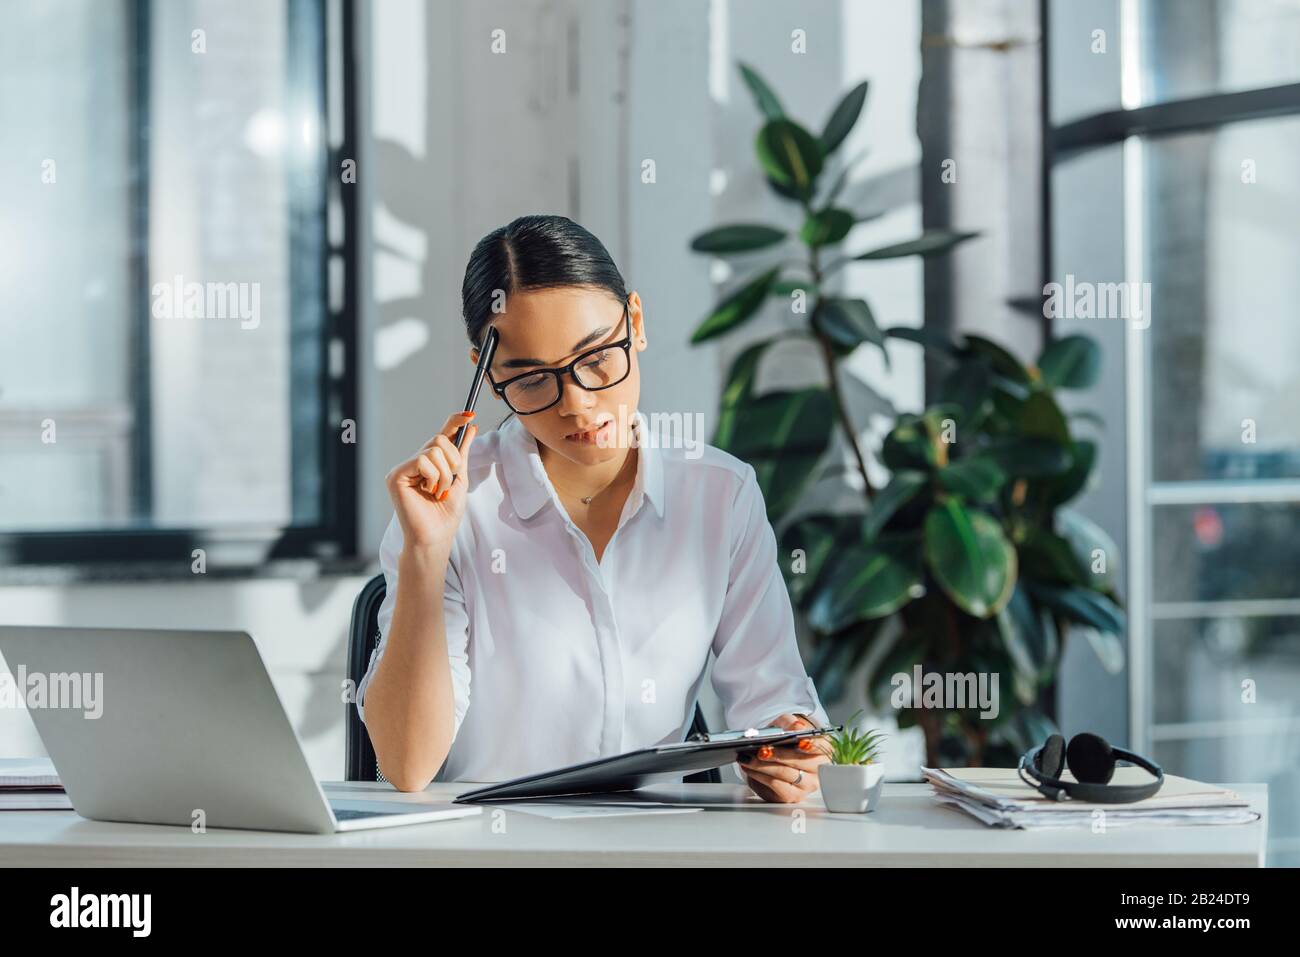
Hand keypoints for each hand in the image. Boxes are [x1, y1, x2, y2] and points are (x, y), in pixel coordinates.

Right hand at [385, 411, 477, 553]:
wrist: (436, 536)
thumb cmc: (445, 513)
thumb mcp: (459, 478)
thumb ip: (462, 453)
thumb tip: (470, 427)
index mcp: (429, 462)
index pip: (441, 435)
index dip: (454, 422)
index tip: (469, 414)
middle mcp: (415, 462)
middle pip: (439, 439)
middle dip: (453, 461)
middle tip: (449, 484)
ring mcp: (404, 468)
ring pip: (433, 449)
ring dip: (445, 474)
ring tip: (439, 492)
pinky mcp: (396, 476)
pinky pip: (422, 460)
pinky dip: (433, 477)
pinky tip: (428, 492)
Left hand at [737, 712, 830, 803]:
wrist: (776, 754)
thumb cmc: (785, 739)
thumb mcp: (785, 725)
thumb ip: (790, 723)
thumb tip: (796, 727)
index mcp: (822, 749)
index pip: (820, 746)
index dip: (811, 745)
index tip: (801, 741)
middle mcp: (818, 769)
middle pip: (800, 762)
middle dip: (779, 755)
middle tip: (762, 750)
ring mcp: (806, 785)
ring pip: (785, 775)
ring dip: (763, 766)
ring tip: (748, 757)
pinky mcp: (792, 795)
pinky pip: (775, 787)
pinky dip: (759, 776)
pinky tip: (748, 767)